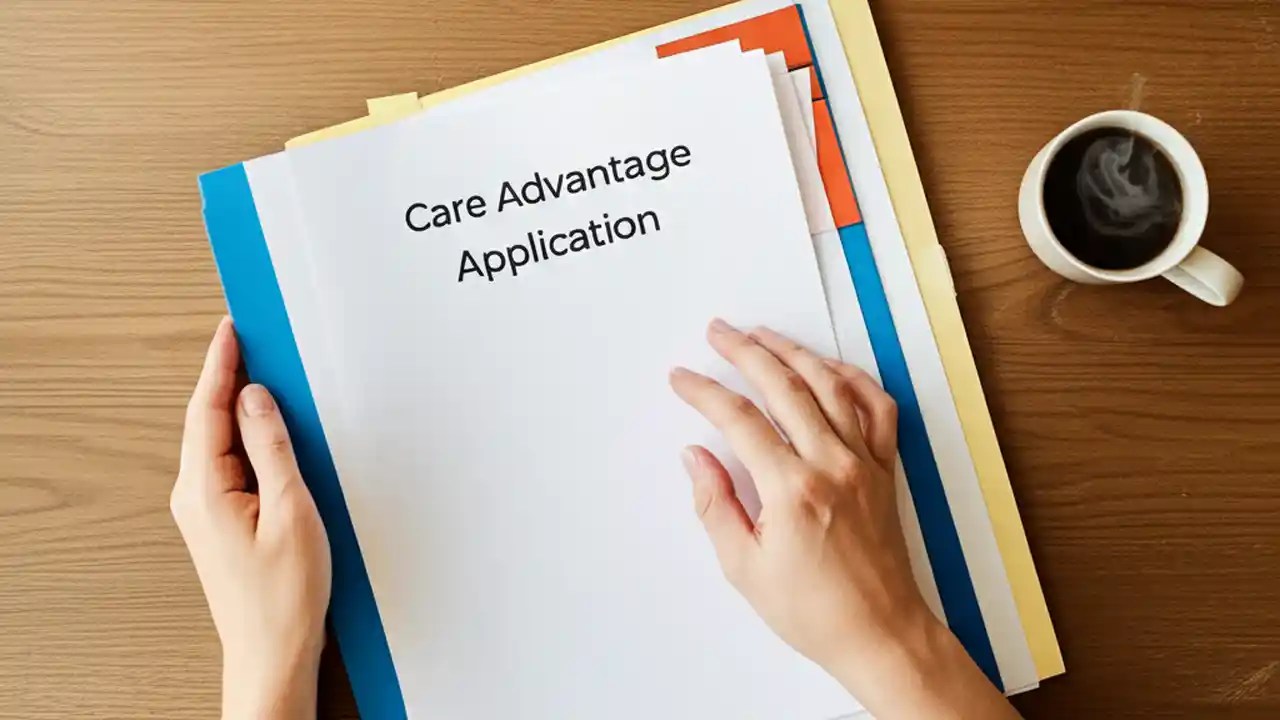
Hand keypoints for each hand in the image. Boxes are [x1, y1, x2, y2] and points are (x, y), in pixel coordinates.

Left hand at [170, 318, 331, 719]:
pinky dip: (250, 440)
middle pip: (210, 421)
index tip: (232, 328)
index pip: (208, 409)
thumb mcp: (291, 510)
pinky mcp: (222, 522)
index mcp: (204, 489)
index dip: (221, 364)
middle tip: (255, 340)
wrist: (272, 652)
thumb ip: (273, 449)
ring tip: (267, 375)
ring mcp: (206, 511)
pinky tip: (271, 432)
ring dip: (242, 409)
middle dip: (231, 378)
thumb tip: (258, 399)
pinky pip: (231, 465)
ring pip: (222, 443)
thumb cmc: (284, 596)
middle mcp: (194, 497)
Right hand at [671, 319, 1017, 719]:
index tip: (683, 378)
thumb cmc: (813, 612)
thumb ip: (716, 504)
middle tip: (719, 332)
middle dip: (745, 352)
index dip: (705, 392)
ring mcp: (865, 463)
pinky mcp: (886, 470)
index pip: (739, 420)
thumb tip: (696, 457)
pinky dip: (854, 379)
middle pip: (784, 387)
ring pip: (830, 386)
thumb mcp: (744, 568)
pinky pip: (877, 409)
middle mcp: (833, 465)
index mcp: (793, 490)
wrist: (880, 634)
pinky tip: (830, 367)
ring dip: (794, 353)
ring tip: (764, 334)